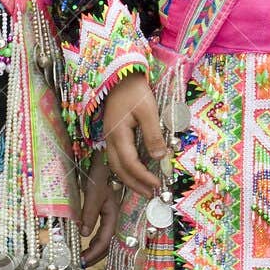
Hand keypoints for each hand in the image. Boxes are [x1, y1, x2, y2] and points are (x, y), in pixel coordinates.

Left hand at [79, 149, 120, 264]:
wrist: (102, 155)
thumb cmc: (98, 171)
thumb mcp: (93, 192)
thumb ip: (89, 213)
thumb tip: (83, 234)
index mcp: (113, 213)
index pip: (105, 240)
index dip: (94, 253)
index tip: (81, 262)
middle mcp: (113, 215)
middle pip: (107, 242)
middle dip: (96, 255)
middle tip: (81, 264)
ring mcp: (109, 212)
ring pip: (105, 237)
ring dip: (95, 249)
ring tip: (83, 257)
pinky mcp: (103, 208)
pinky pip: (101, 229)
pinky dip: (93, 238)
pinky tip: (86, 241)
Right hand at [102, 72, 165, 197]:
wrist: (121, 75)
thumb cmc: (135, 91)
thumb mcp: (148, 111)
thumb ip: (153, 135)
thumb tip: (160, 157)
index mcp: (118, 135)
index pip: (130, 164)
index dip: (144, 177)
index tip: (158, 185)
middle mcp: (110, 140)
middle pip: (120, 170)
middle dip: (135, 184)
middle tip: (151, 194)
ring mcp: (110, 137)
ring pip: (117, 165)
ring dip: (130, 179)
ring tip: (144, 188)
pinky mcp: (113, 134)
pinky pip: (117, 158)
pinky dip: (127, 169)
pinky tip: (136, 172)